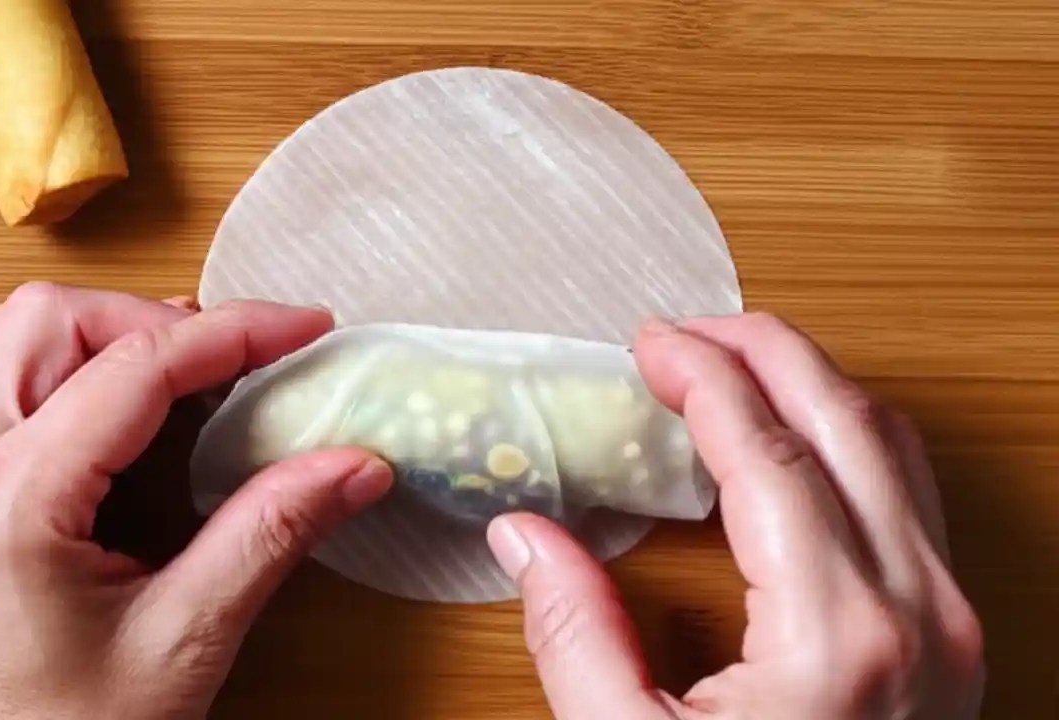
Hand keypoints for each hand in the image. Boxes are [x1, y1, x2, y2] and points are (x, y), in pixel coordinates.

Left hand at [0, 284, 391, 718]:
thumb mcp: (185, 643)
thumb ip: (270, 533)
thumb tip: (350, 465)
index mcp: (4, 511)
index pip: (134, 367)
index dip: (233, 334)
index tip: (297, 329)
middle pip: (45, 324)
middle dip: (149, 321)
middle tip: (225, 361)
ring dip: (70, 335)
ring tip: (144, 368)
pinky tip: (48, 406)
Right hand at [487, 314, 984, 718]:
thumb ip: (573, 634)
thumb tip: (524, 536)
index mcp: (833, 634)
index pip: (766, 452)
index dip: (702, 379)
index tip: (650, 345)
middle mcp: (913, 609)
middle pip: (844, 419)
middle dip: (764, 349)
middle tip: (688, 331)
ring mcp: (946, 618)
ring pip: (888, 445)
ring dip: (809, 386)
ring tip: (731, 367)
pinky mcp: (949, 632)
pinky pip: (905, 491)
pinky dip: (844, 438)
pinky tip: (789, 441)